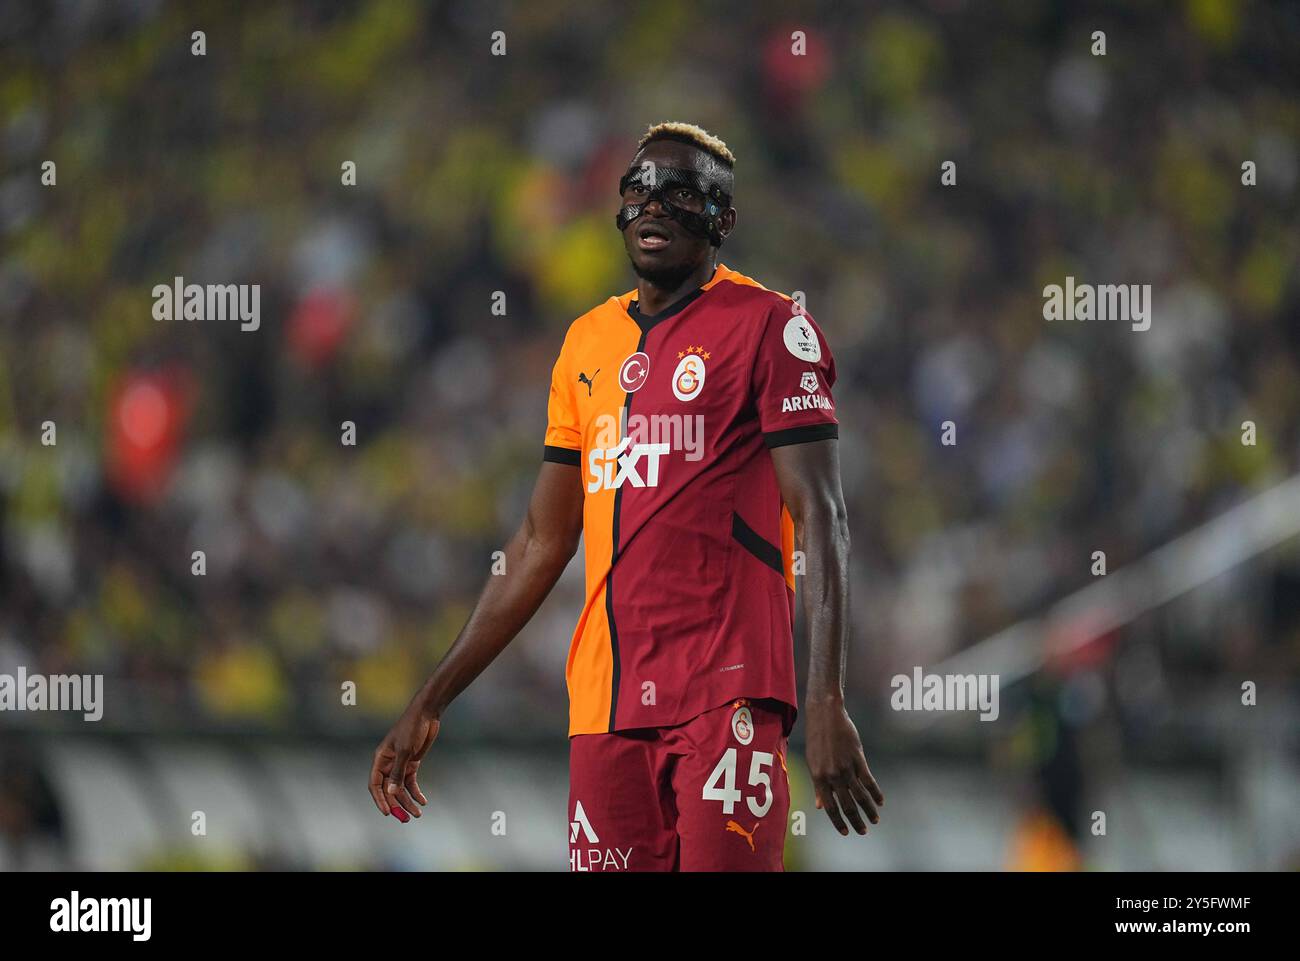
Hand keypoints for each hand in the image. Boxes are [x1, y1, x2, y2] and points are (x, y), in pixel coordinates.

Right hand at [368, 699, 438, 819]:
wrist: (427, 713)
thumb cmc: (412, 728)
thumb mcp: (405, 751)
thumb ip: (398, 772)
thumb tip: (392, 793)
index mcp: (381, 759)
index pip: (375, 784)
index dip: (379, 800)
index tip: (387, 813)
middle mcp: (388, 763)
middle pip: (389, 789)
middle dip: (397, 804)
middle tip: (406, 818)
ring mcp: (400, 764)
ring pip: (400, 788)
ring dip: (408, 801)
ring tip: (417, 813)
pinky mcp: (412, 762)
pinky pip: (411, 782)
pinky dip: (416, 792)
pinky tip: (423, 801)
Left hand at [804, 698, 883, 835]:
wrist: (825, 715)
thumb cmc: (817, 739)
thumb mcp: (813, 762)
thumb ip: (818, 785)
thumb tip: (820, 807)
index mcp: (819, 777)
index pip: (830, 807)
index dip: (838, 821)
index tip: (845, 832)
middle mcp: (832, 775)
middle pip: (847, 805)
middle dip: (856, 821)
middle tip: (863, 831)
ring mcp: (846, 768)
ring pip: (860, 796)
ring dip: (869, 810)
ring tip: (875, 820)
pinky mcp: (858, 759)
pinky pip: (869, 781)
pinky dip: (876, 793)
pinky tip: (880, 802)